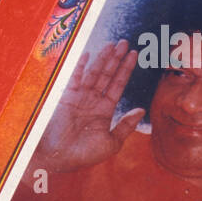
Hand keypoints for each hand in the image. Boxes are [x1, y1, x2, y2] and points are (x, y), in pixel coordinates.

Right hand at [31, 39, 143, 174]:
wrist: (59, 158)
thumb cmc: (84, 154)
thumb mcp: (112, 143)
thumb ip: (126, 126)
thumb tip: (142, 109)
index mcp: (105, 110)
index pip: (118, 84)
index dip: (126, 69)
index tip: (134, 54)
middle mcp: (93, 101)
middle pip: (107, 75)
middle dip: (116, 59)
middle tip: (125, 42)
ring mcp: (80, 98)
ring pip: (94, 73)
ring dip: (103, 59)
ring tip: (113, 44)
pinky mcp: (67, 98)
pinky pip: (75, 78)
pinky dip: (81, 67)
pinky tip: (88, 54)